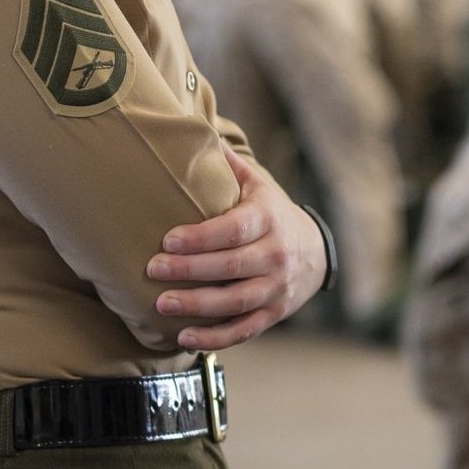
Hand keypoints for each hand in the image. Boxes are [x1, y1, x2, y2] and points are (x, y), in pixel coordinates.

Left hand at [148, 147, 327, 350]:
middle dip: (191, 270)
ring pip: (237, 302)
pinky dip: (215, 338)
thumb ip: (229, 165)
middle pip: (232, 266)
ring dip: (198, 306)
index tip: (168, 239)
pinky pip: (244, 330)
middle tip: (152, 270)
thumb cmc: (272, 214)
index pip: (234, 229)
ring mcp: (276, 288)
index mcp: (268, 219)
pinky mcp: (273, 314)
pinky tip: (184, 337)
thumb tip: (196, 129)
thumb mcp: (257, 186)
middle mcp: (276, 255)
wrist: (316, 252)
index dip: (201, 237)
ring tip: (161, 304)